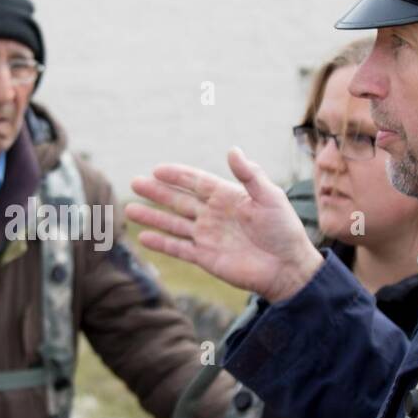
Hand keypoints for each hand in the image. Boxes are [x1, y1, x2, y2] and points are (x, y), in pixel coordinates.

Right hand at [127, 148, 322, 303]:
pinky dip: (161, 243)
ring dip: (152, 217)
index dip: (177, 175)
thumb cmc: (284, 230)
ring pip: (173, 223)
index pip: (196, 181)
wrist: (288, 268)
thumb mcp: (270, 197)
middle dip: (157, 192)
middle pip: (179, 200)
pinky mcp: (205, 257)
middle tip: (135, 182)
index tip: (157, 169)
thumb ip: (250, 175)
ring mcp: (207, 236)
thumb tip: (232, 150)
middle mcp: (213, 214)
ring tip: (129, 210)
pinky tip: (143, 237)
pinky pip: (178, 248)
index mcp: (227, 196)